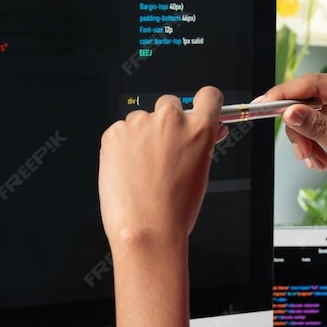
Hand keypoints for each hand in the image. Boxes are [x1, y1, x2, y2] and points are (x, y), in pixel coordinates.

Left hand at [99, 85, 223, 246]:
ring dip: (141, 136)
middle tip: (162, 154)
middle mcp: (170, 119)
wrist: (146, 229)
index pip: (208, 96)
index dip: (202, 104)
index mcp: (199, 128)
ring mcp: (139, 124)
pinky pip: (120, 132)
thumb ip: (204, 144)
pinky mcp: (114, 132)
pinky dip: (122, 147)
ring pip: (141, 120)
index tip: (197, 112)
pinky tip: (127, 171)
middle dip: (166, 124)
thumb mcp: (201, 173)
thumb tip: (212, 129)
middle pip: (169, 104)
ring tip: (142, 170)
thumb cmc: (175, 209)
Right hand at [258, 73, 326, 231]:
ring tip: (316, 161)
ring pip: (310, 113)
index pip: (314, 82)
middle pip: (308, 98)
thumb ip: (318, 128)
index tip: (262, 106)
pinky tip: (321, 160)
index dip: (284, 94)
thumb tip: (289, 112)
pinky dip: (314, 143)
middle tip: (303, 153)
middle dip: (299, 127)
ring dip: (306, 139)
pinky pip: (318, 124)